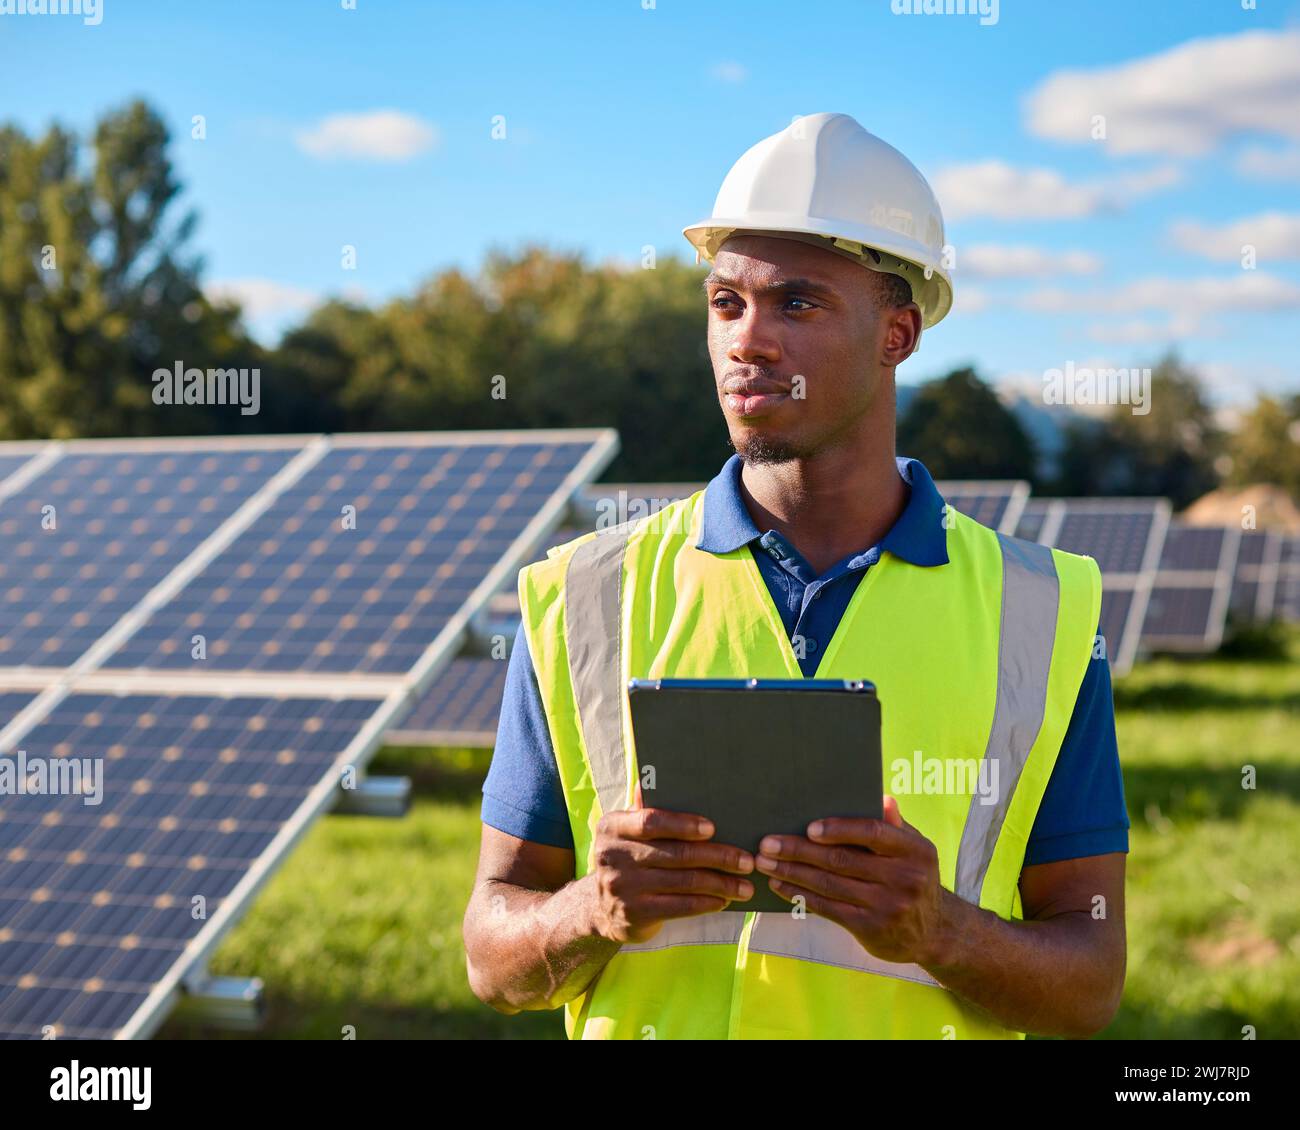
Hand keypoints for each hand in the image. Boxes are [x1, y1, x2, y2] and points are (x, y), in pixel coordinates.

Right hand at [585, 783, 755, 943]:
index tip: (712, 828)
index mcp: (613, 827)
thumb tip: (654, 775)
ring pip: (684, 883)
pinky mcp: (634, 914)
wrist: (599, 908)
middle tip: (746, 861)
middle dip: (718, 857)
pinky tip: (724, 900)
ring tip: (745, 886)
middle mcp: (614, 856)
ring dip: (720, 884)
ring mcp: (623, 888)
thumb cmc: (628, 857)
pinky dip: (706, 903)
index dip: (683, 824)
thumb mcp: (627, 830)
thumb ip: (643, 808)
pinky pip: (679, 907)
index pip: (651, 822)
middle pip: (676, 854)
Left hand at [753, 795, 951, 965]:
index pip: (873, 833)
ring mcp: (888, 906)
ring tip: (765, 862)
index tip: (809, 827)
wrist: (935, 932)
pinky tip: (780, 884)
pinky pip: (828, 908)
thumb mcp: (915, 850)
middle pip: (842, 860)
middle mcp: (905, 878)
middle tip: (767, 843)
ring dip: (792, 872)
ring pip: (830, 884)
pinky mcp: (872, 929)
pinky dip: (800, 895)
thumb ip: (894, 826)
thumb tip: (882, 799)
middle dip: (799, 850)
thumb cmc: (914, 877)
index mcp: (915, 850)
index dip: (840, 829)